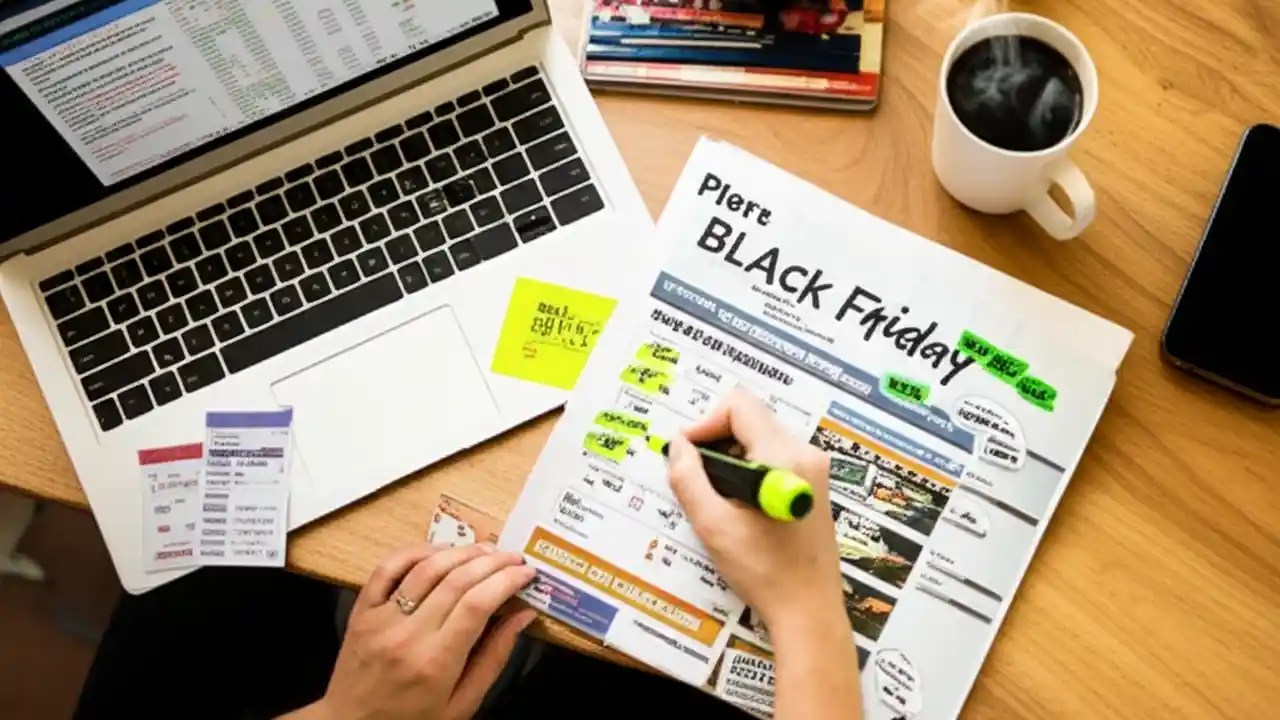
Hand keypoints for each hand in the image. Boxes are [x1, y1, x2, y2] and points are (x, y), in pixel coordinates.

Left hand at [293, 543, 536, 719]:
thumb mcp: (461, 705)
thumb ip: (493, 658)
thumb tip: (523, 615)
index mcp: (436, 663)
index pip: (477, 604)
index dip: (506, 581)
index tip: (527, 572)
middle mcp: (407, 635)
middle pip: (456, 580)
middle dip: (492, 562)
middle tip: (514, 557)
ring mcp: (381, 619)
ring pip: (426, 568)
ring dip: (461, 552)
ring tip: (486, 550)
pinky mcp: (362, 610)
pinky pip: (387, 568)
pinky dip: (416, 551)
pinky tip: (440, 551)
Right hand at [667, 389, 844, 634]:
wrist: (808, 610)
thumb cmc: (764, 571)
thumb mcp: (713, 525)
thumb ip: (689, 477)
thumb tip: (677, 445)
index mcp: (784, 456)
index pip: (739, 405)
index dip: (704, 422)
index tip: (686, 454)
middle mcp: (805, 453)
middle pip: (750, 418)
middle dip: (716, 441)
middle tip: (697, 478)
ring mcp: (814, 468)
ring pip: (760, 436)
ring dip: (731, 456)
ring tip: (716, 497)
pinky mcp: (812, 484)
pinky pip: (773, 456)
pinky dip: (747, 468)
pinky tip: (737, 505)